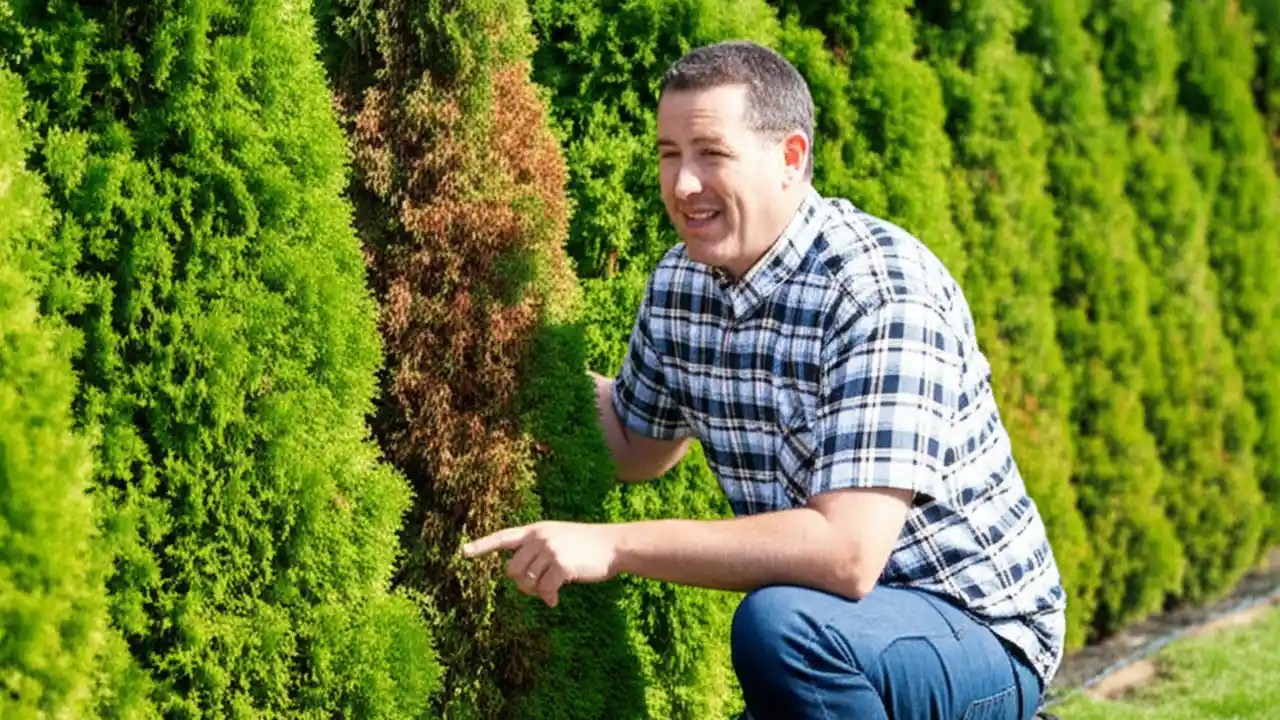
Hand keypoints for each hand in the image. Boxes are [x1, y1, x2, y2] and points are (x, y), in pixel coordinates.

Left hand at [462, 521, 620, 607]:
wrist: (614, 545)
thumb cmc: (588, 545)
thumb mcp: (560, 539)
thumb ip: (539, 552)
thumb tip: (524, 582)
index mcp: (536, 529)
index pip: (503, 537)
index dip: (482, 546)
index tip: (462, 553)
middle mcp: (539, 537)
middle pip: (512, 570)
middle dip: (522, 584)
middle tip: (539, 588)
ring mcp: (550, 550)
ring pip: (526, 582)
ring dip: (535, 593)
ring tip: (549, 592)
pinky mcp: (561, 565)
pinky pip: (544, 590)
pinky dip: (548, 599)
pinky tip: (556, 601)